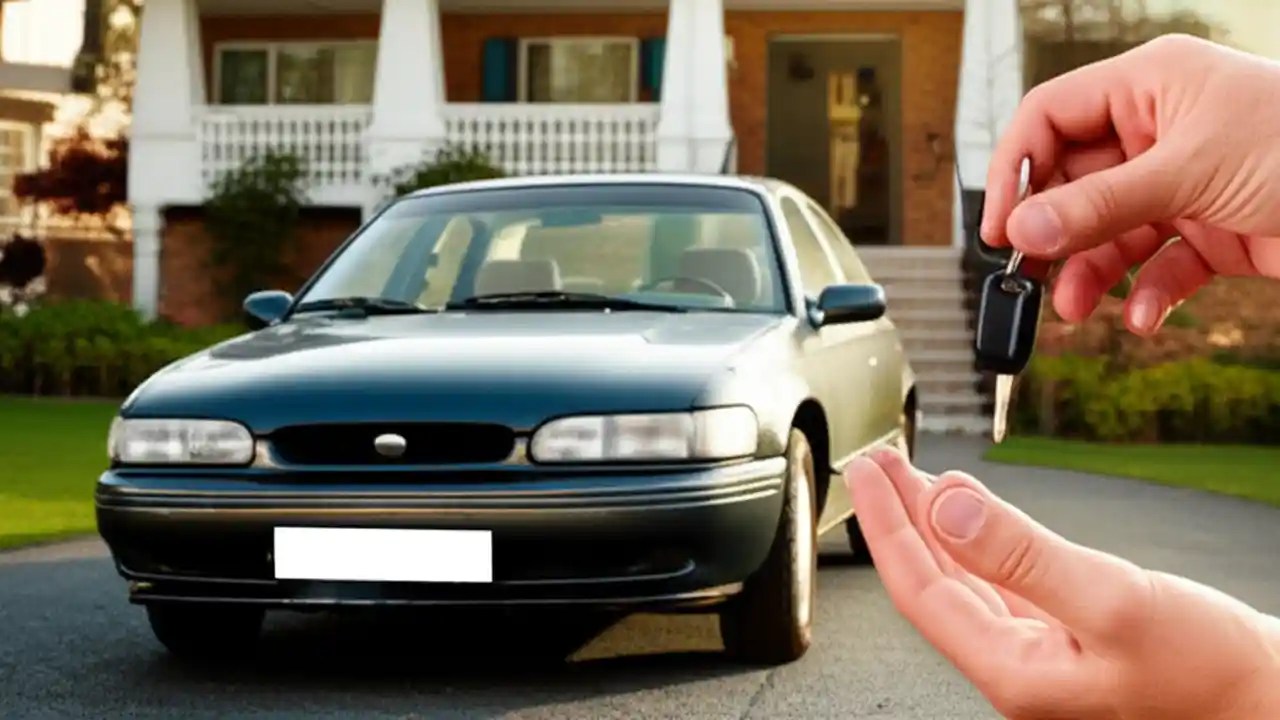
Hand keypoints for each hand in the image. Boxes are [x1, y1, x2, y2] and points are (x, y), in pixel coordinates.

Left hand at [844, 447, 1279, 719]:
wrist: (1268, 702)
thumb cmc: (1210, 673)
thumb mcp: (1113, 600)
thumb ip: (1021, 553)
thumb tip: (946, 506)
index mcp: (1012, 671)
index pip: (922, 589)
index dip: (888, 524)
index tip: (868, 470)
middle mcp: (1014, 668)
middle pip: (933, 583)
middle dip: (900, 518)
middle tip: (877, 462)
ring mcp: (1038, 653)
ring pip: (963, 580)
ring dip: (932, 525)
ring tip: (909, 476)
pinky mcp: (1064, 636)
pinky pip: (997, 583)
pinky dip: (976, 540)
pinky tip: (969, 515)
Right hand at [980, 34, 1279, 335]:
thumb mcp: (1189, 172)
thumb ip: (1099, 205)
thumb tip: (1024, 228)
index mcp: (1149, 87)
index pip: (1051, 118)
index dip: (1016, 170)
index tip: (999, 225)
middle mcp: (1160, 132)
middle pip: (1074, 183)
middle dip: (1054, 233)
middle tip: (1030, 273)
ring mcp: (1184, 182)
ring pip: (1110, 232)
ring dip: (1091, 272)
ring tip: (1077, 306)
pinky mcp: (1210, 231)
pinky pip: (1157, 266)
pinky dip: (1146, 294)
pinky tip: (1143, 313)